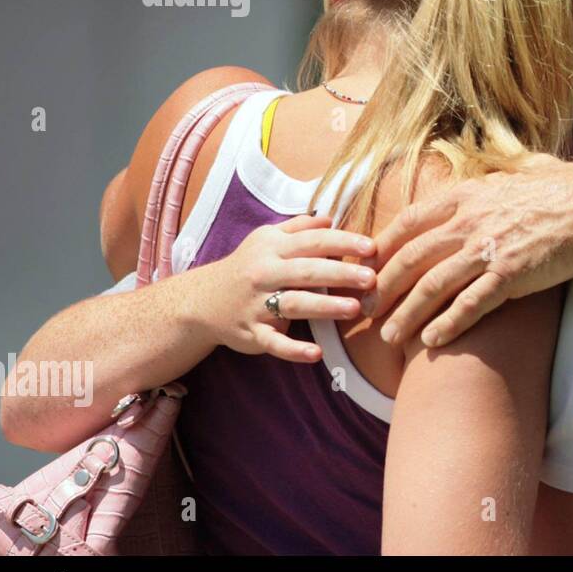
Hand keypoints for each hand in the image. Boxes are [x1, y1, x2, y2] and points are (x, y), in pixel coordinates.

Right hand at [194, 215, 376, 361]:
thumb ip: (299, 228)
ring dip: (325, 307)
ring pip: (294, 304)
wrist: (201, 301)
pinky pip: (274, 342)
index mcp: (273, 248)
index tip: (371, 247)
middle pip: (307, 271)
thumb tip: (330, 218)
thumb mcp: (266, 239)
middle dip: (340, 274)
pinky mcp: (252, 333)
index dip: (343, 243)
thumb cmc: (247, 266)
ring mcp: (258, 305)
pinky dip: (293, 350)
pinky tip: (316, 354)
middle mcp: (265, 273)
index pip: (313, 242)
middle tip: (371, 278)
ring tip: (354, 308)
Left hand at [368, 160, 572, 348]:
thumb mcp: (515, 174)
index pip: (409, 222)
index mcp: (466, 196)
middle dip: (382, 288)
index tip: (366, 267)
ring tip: (390, 337)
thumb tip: (486, 183)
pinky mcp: (511, 274)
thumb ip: (492, 182)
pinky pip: (470, 305)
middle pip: (411, 258)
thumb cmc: (563, 187)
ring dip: (406, 315)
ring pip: (432, 286)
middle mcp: (469, 222)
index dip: (382, 247)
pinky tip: (433, 341)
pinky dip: (448, 325)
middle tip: (364, 310)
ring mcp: (488, 249)